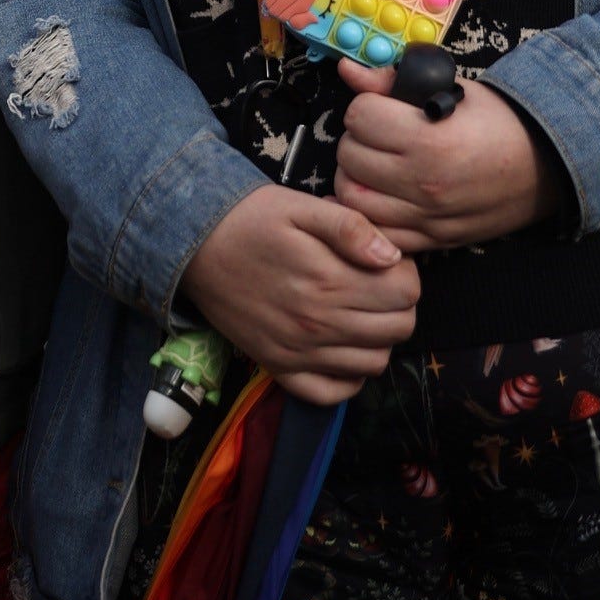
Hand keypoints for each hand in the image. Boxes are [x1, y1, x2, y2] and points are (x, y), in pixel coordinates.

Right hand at [180, 185, 420, 406]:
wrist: (194, 245)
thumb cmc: (251, 219)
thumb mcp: (301, 206)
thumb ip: (350, 227)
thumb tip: (392, 256)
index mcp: (329, 281)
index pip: (406, 292)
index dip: (405, 272)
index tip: (386, 259)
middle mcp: (318, 324)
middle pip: (398, 329)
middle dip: (399, 303)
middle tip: (377, 283)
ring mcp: (298, 352)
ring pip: (374, 363)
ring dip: (379, 338)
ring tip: (360, 310)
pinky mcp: (279, 367)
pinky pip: (332, 393)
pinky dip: (348, 377)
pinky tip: (342, 347)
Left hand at [333, 60, 557, 249]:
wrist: (547, 165)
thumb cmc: (499, 121)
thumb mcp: (451, 88)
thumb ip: (392, 81)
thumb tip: (346, 70)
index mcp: (428, 139)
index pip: (358, 117)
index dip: (367, 107)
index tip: (382, 109)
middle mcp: (422, 182)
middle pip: (349, 157)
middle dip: (358, 140)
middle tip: (378, 136)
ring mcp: (426, 216)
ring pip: (352, 198)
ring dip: (356, 177)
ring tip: (377, 165)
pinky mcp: (432, 240)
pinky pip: (376, 230)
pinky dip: (370, 213)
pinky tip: (385, 195)